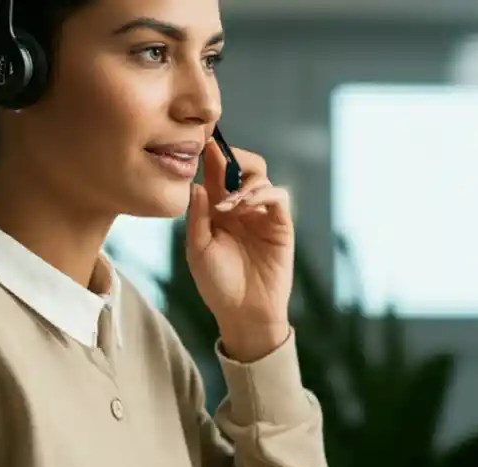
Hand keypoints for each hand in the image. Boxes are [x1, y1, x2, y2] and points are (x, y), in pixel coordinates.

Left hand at [187, 138, 293, 361]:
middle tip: (217, 158)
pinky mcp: (281, 225)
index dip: (211, 155)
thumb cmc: (217, 285)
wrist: (243, 312)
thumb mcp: (198, 249)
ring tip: (228, 204)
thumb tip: (196, 183)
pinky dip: (261, 194)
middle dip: (233, 157)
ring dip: (243, 181)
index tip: (200, 142)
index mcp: (218, 209)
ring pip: (261, 177)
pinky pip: (278, 196)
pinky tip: (244, 207)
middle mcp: (241, 207)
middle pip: (244, 165)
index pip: (217, 172)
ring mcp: (263, 214)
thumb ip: (197, 216)